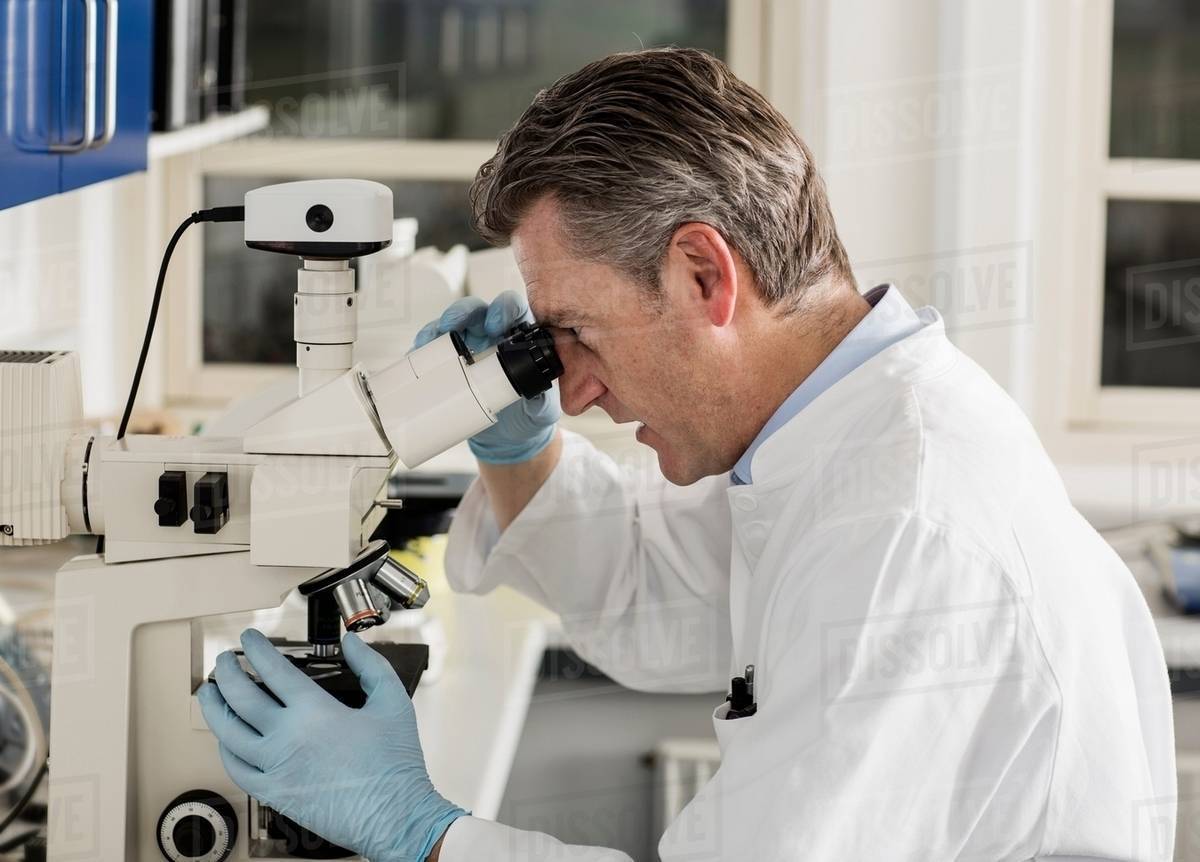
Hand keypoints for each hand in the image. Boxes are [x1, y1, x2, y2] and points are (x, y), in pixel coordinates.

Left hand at [198, 629, 465, 861]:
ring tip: (210, 692)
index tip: (249, 638)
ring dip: (214, 707)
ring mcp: (275, 768)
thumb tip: (350, 643)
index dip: (256, 649)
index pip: (273, 670)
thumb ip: (370, 666)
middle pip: (240, 697)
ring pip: (228, 733)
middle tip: (225, 660)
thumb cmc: (394, 764)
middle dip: (227, 672)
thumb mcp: (393, 702)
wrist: (393, 815)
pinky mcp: (273, 794)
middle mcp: (287, 737)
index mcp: (314, 711)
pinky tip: (225, 739)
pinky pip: (236, 769)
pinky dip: (224, 750)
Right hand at [412, 291, 560, 463]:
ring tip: (427, 341)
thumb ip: (541, 398)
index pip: (512, 310)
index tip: (495, 324)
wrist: (509, 438)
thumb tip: (535, 391)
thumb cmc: (529, 414)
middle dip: (462, 312)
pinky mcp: (446, 369)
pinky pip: (429, 355)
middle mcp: (490, 337)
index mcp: (517, 338)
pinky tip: (414, 358)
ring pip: (448, 328)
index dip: (503, 308)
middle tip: (453, 324)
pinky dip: (420, 354)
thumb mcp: (541, 408)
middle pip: (475, 312)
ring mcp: (466, 351)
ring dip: (435, 329)